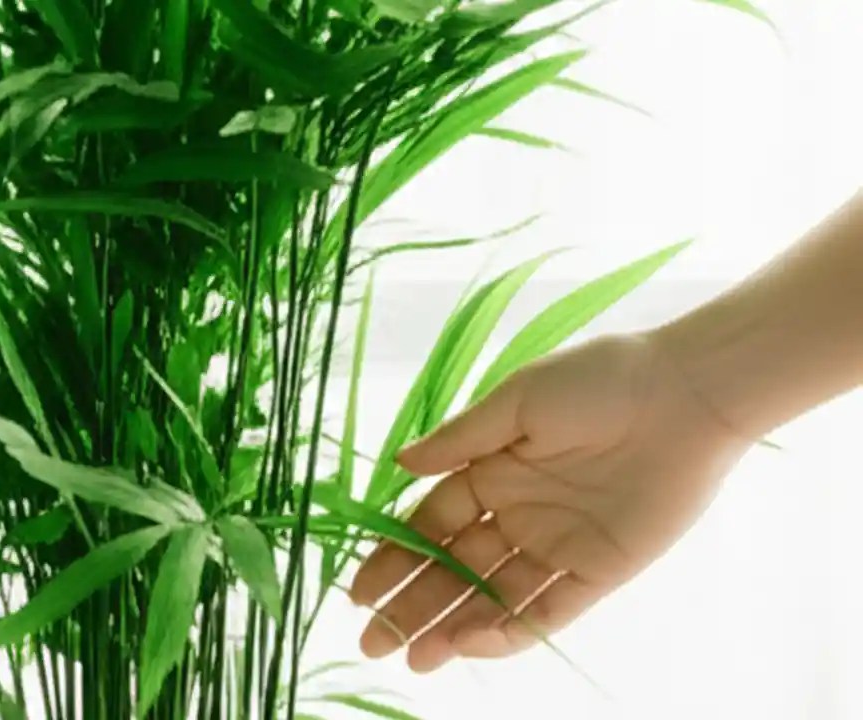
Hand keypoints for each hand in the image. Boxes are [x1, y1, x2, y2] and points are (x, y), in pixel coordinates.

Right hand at [349, 333, 753, 671]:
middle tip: (373, 643)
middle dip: (411, 606)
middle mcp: (516, 514)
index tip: (358, 590)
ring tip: (414, 659)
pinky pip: (549, 609)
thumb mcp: (517, 402)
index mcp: (490, 472)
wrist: (686, 394)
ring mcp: (556, 545)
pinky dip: (511, 629)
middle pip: (452, 571)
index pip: (430, 526)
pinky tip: (472, 643)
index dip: (393, 559)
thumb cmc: (599, 381)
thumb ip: (459, 442)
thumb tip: (399, 465)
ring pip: (493, 598)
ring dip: (452, 628)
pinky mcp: (599, 569)